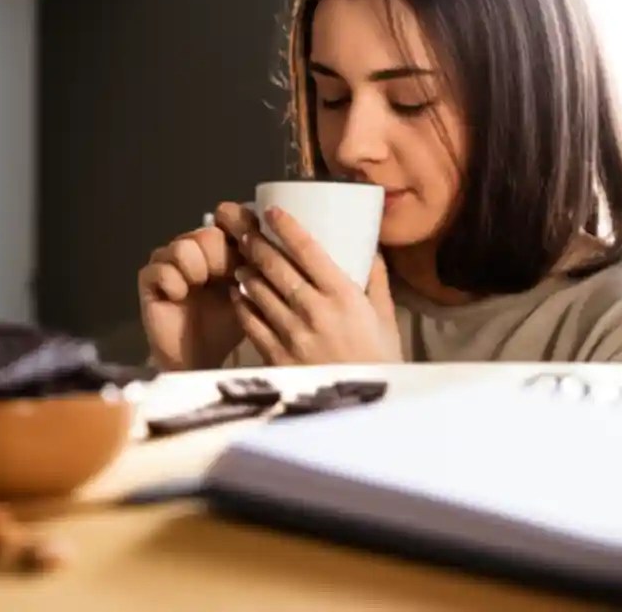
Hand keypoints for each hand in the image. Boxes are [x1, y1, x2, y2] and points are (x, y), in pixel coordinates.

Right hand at [137, 202, 258, 369]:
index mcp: (222, 247)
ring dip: (196, 269)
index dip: (239, 226)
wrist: (198, 359)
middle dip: (220, 258)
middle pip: (208, 234)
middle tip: (224, 280)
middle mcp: (195, 247)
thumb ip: (258, 267)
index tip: (246, 247)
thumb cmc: (226, 327)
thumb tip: (274, 241)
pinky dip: (174, 283)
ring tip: (198, 288)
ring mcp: (169, 260)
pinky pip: (162, 268)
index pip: (230, 219)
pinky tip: (179, 297)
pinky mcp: (149, 278)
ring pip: (185, 247)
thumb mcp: (251, 295)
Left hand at [226, 206, 401, 365]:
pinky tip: (237, 293)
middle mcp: (315, 310)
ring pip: (258, 291)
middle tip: (240, 226)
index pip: (308, 250)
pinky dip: (242, 304)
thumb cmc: (379, 361)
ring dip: (245, 270)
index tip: (272, 211)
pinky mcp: (276, 357)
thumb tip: (368, 249)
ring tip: (238, 258)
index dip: (286, 227)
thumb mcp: (384, 318)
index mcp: (344, 296)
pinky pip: (251, 323)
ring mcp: (292, 335)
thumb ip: (375, 281)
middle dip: (254, 241)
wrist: (364, 410)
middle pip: (275, 266)